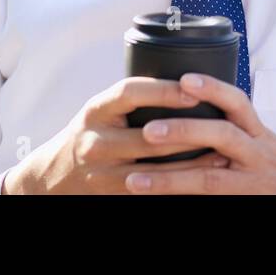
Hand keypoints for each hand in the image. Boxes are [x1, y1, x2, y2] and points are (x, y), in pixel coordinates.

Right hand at [4, 76, 231, 193]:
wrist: (52, 177)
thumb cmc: (91, 133)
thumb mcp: (102, 110)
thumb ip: (134, 98)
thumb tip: (187, 79)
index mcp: (96, 110)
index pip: (129, 92)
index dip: (163, 90)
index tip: (194, 90)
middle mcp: (95, 142)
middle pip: (148, 138)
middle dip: (189, 134)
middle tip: (223, 127)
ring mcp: (101, 173)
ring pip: (154, 170)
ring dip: (192, 164)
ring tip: (223, 153)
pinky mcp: (110, 195)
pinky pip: (149, 192)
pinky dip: (177, 185)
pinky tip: (201, 180)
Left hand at [123, 73, 275, 193]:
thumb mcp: (262, 140)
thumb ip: (233, 126)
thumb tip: (187, 108)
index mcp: (258, 132)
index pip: (238, 103)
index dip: (213, 89)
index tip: (184, 79)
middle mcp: (257, 153)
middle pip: (223, 136)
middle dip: (185, 132)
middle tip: (149, 131)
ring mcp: (250, 182)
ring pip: (209, 178)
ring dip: (169, 179)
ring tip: (134, 180)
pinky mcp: (243, 202)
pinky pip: (210, 198)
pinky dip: (180, 198)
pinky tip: (153, 199)